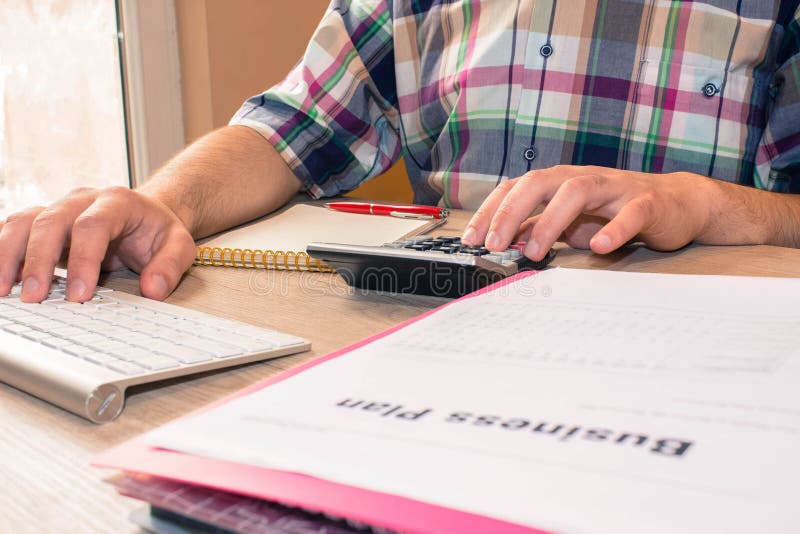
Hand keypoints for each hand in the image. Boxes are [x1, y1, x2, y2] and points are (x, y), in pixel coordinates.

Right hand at [0, 186, 196, 301]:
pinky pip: (13, 231)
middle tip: (35, 298)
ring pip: (22, 222)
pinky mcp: (42, 222)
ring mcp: (58, 208)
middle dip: (39, 261)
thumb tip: (153, 289)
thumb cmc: (157, 231)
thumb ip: (170, 266)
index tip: (80, 294)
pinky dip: (2, 253)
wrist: (146, 213)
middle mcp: (82, 200)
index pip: (93, 225)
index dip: (84, 259)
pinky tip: (1, 279)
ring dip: (7, 255)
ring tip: (3, 291)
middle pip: (50, 221)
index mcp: (117, 201)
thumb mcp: (180, 245)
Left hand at [461, 165, 716, 259]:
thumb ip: (537, 228)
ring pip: (578, 191)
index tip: (472, 238)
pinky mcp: (646, 204)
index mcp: (560, 182)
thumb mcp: (569, 222)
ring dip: (551, 222)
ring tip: (536, 253)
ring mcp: (615, 189)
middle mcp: (582, 179)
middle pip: (539, 182)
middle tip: (494, 244)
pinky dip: (614, 230)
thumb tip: (504, 241)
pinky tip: (600, 248)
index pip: (516, 188)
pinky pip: (630, 214)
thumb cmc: (615, 212)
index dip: (492, 210)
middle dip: (511, 212)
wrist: (676, 204)